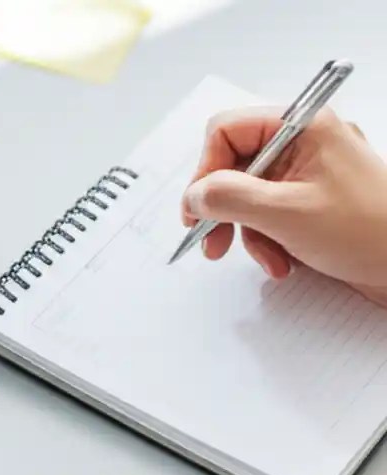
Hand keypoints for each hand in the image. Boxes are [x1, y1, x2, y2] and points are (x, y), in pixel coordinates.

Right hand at [182, 107, 386, 305]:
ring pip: (249, 194)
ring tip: (268, 258)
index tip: (199, 207)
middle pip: (235, 165)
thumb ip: (229, 198)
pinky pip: (271, 212)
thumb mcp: (286, 214)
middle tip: (213, 240)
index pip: (227, 131)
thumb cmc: (370, 232)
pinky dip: (269, 239)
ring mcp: (310, 170)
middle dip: (223, 208)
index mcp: (303, 127)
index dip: (206, 170)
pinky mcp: (313, 198)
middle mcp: (305, 142)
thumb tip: (193, 195)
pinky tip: (284, 260)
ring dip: (249, 232)